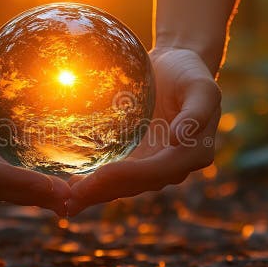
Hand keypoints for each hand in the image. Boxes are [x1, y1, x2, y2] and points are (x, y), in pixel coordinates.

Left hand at [67, 47, 220, 215]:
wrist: (176, 66)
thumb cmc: (190, 73)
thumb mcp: (201, 86)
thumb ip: (196, 112)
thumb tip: (179, 139)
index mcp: (194, 154)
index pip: (157, 171)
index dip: (128, 175)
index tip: (99, 176)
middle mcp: (174, 167)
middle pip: (137, 185)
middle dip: (104, 191)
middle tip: (72, 196)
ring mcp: (154, 166)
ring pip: (124, 187)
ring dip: (96, 195)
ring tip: (66, 199)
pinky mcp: (138, 160)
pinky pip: (116, 176)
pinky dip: (95, 184)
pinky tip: (71, 186)